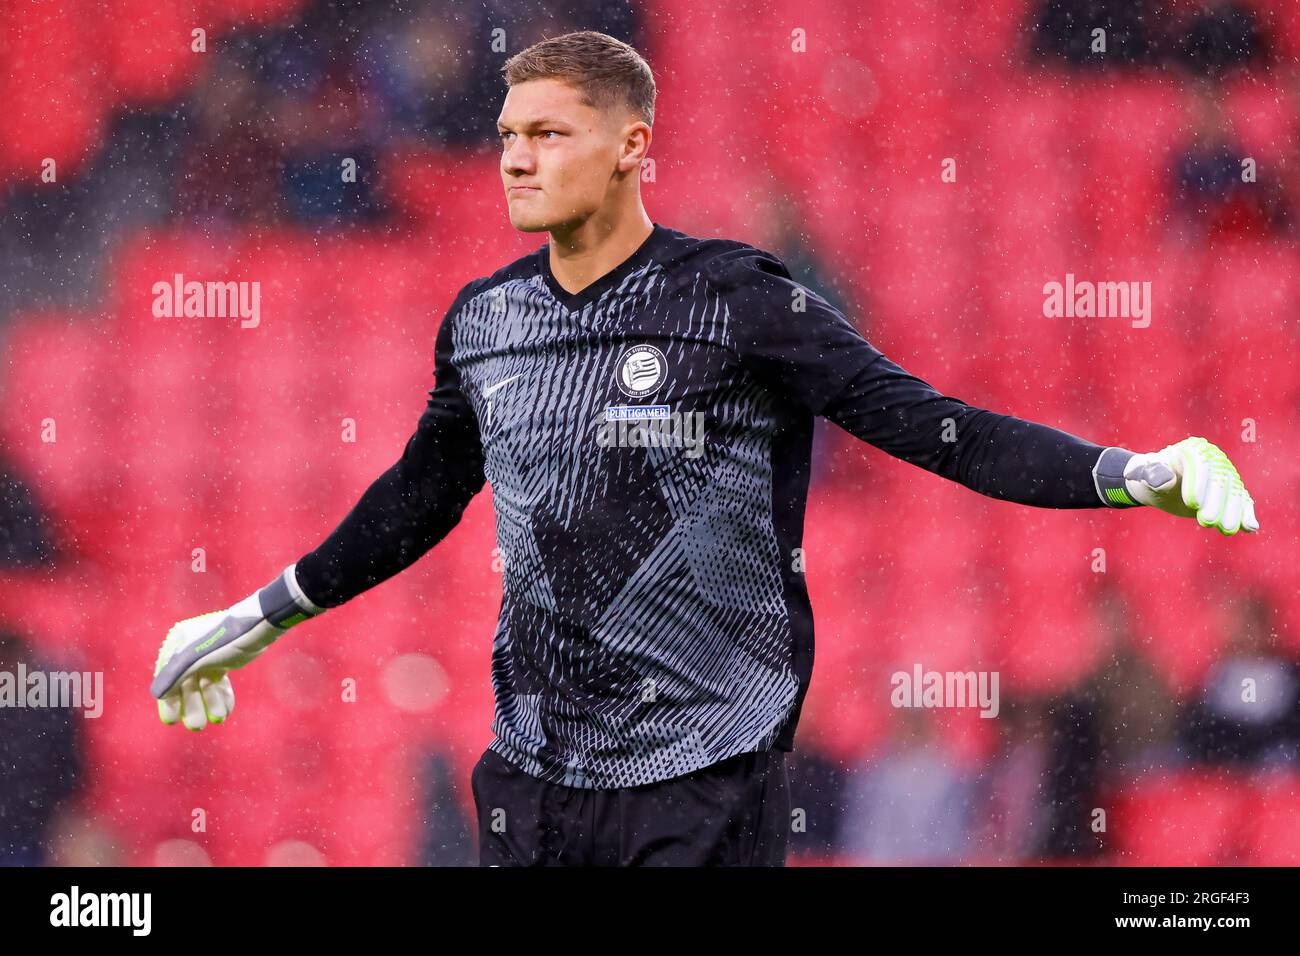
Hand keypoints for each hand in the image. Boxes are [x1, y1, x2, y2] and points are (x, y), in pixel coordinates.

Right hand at [151, 565, 322, 729]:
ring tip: (218, 719)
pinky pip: (218, 683)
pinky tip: (227, 711)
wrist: (261, 624)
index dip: (169, 700)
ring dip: (210, 703)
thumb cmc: (226, 637)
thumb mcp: (196, 657)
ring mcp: (208, 655)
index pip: (167, 677)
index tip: (171, 721)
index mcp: (179, 643)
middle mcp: (190, 649)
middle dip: (192, 705)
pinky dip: (222, 696)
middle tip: (197, 726)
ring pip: (204, 685)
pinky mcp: (224, 660)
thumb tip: (156, 695)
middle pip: (186, 684)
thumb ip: (174, 675)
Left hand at [1123, 436, 1258, 535]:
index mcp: (1194, 449)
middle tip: (1206, 521)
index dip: (1198, 483)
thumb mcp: (1144, 474)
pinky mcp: (1231, 491)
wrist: (1158, 484)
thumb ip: (1152, 474)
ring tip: (1226, 530)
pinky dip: (1246, 514)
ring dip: (1233, 512)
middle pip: (1220, 480)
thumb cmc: (1149, 475)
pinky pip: (1242, 501)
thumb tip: (1165, 480)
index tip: (1192, 503)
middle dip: (1215, 501)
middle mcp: (1214, 459)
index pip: (1200, 465)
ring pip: (1234, 492)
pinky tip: (1250, 527)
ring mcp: (1225, 476)